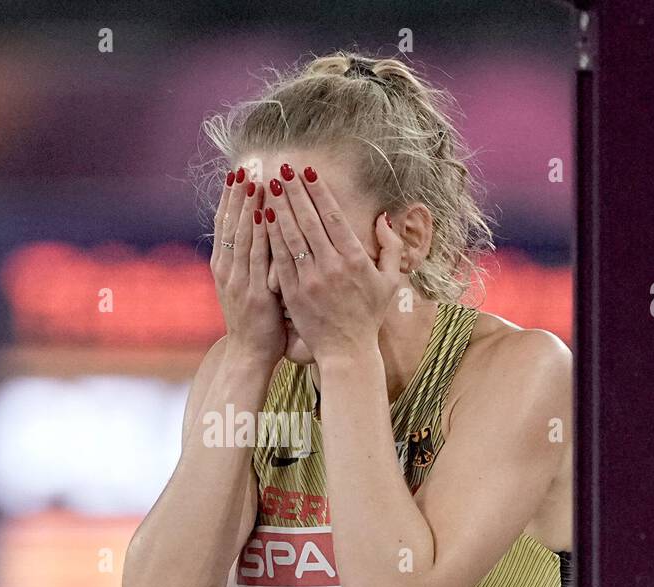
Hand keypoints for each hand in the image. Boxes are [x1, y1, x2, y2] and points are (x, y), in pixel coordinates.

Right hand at [210, 167, 283, 367]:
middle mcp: (226, 269)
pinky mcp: (253, 293)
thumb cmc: (254, 322)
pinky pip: (256, 256)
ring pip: (241, 235)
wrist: (248, 355)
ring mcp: (238, 281)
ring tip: (254, 178)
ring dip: (247, 205)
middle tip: (246, 163)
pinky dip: (258, 232)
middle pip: (230, 223)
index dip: (230, 197)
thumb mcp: (245, 288)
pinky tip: (263, 212)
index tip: (237, 172)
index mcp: (223, 266)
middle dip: (238, 193)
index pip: (225, 224)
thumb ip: (249, 263)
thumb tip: (256, 235)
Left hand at [264, 166, 403, 362]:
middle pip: (309, 220)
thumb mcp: (390, 281)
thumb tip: (382, 218)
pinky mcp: (293, 293)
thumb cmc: (369, 315)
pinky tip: (263, 218)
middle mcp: (331, 266)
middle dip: (295, 192)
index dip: (319, 192)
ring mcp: (310, 280)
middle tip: (283, 169)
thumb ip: (390, 248)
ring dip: (280, 208)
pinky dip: (271, 237)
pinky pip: (279, 259)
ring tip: (270, 186)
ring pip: (291, 236)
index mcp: (355, 260)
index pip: (333, 217)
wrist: (347, 351)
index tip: (309, 172)